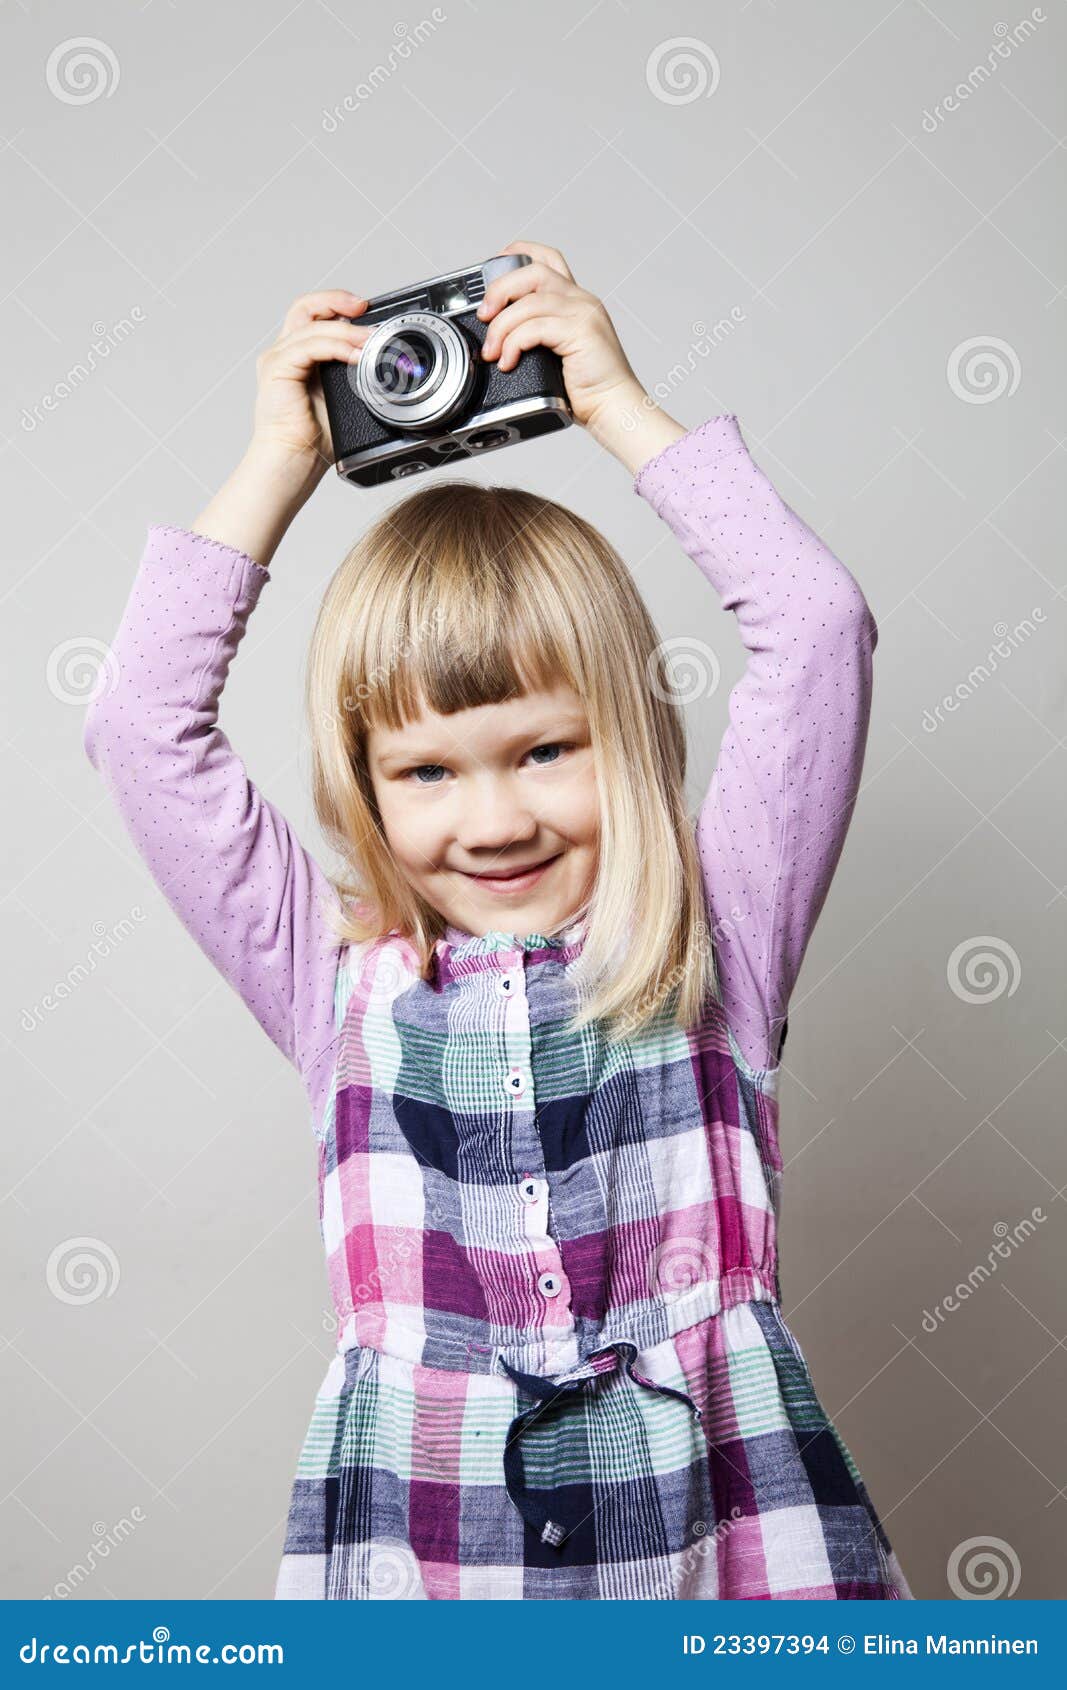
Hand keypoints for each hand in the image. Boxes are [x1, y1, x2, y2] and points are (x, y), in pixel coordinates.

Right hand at [250, 288, 373, 479]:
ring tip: (372, 340)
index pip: (313, 314)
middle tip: (367, 309)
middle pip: (306, 307)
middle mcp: (284, 352)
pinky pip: (310, 346)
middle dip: (338, 300)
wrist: (295, 460)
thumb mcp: (343, 397)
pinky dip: (336, 346)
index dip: (337, 304)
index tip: (366, 310)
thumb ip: (353, 372)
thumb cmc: (314, 438)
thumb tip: (382, 358)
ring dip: (347, 330)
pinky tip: (356, 355)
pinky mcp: (277, 369)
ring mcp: (277, 359)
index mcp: (297, 356)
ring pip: (313, 326)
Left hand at [477, 240, 646, 437]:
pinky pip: (534, 327)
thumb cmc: (590, 389)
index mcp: (576, 301)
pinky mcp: (580, 332)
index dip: (517, 254)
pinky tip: (508, 362)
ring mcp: (583, 314)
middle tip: (484, 316)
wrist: (616, 409)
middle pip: (532, 271)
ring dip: (501, 327)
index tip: (493, 268)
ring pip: (528, 302)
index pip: (547, 258)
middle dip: (499, 290)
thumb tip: (496, 338)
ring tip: (493, 352)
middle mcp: (581, 300)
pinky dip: (513, 343)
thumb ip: (537, 336)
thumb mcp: (558, 354)